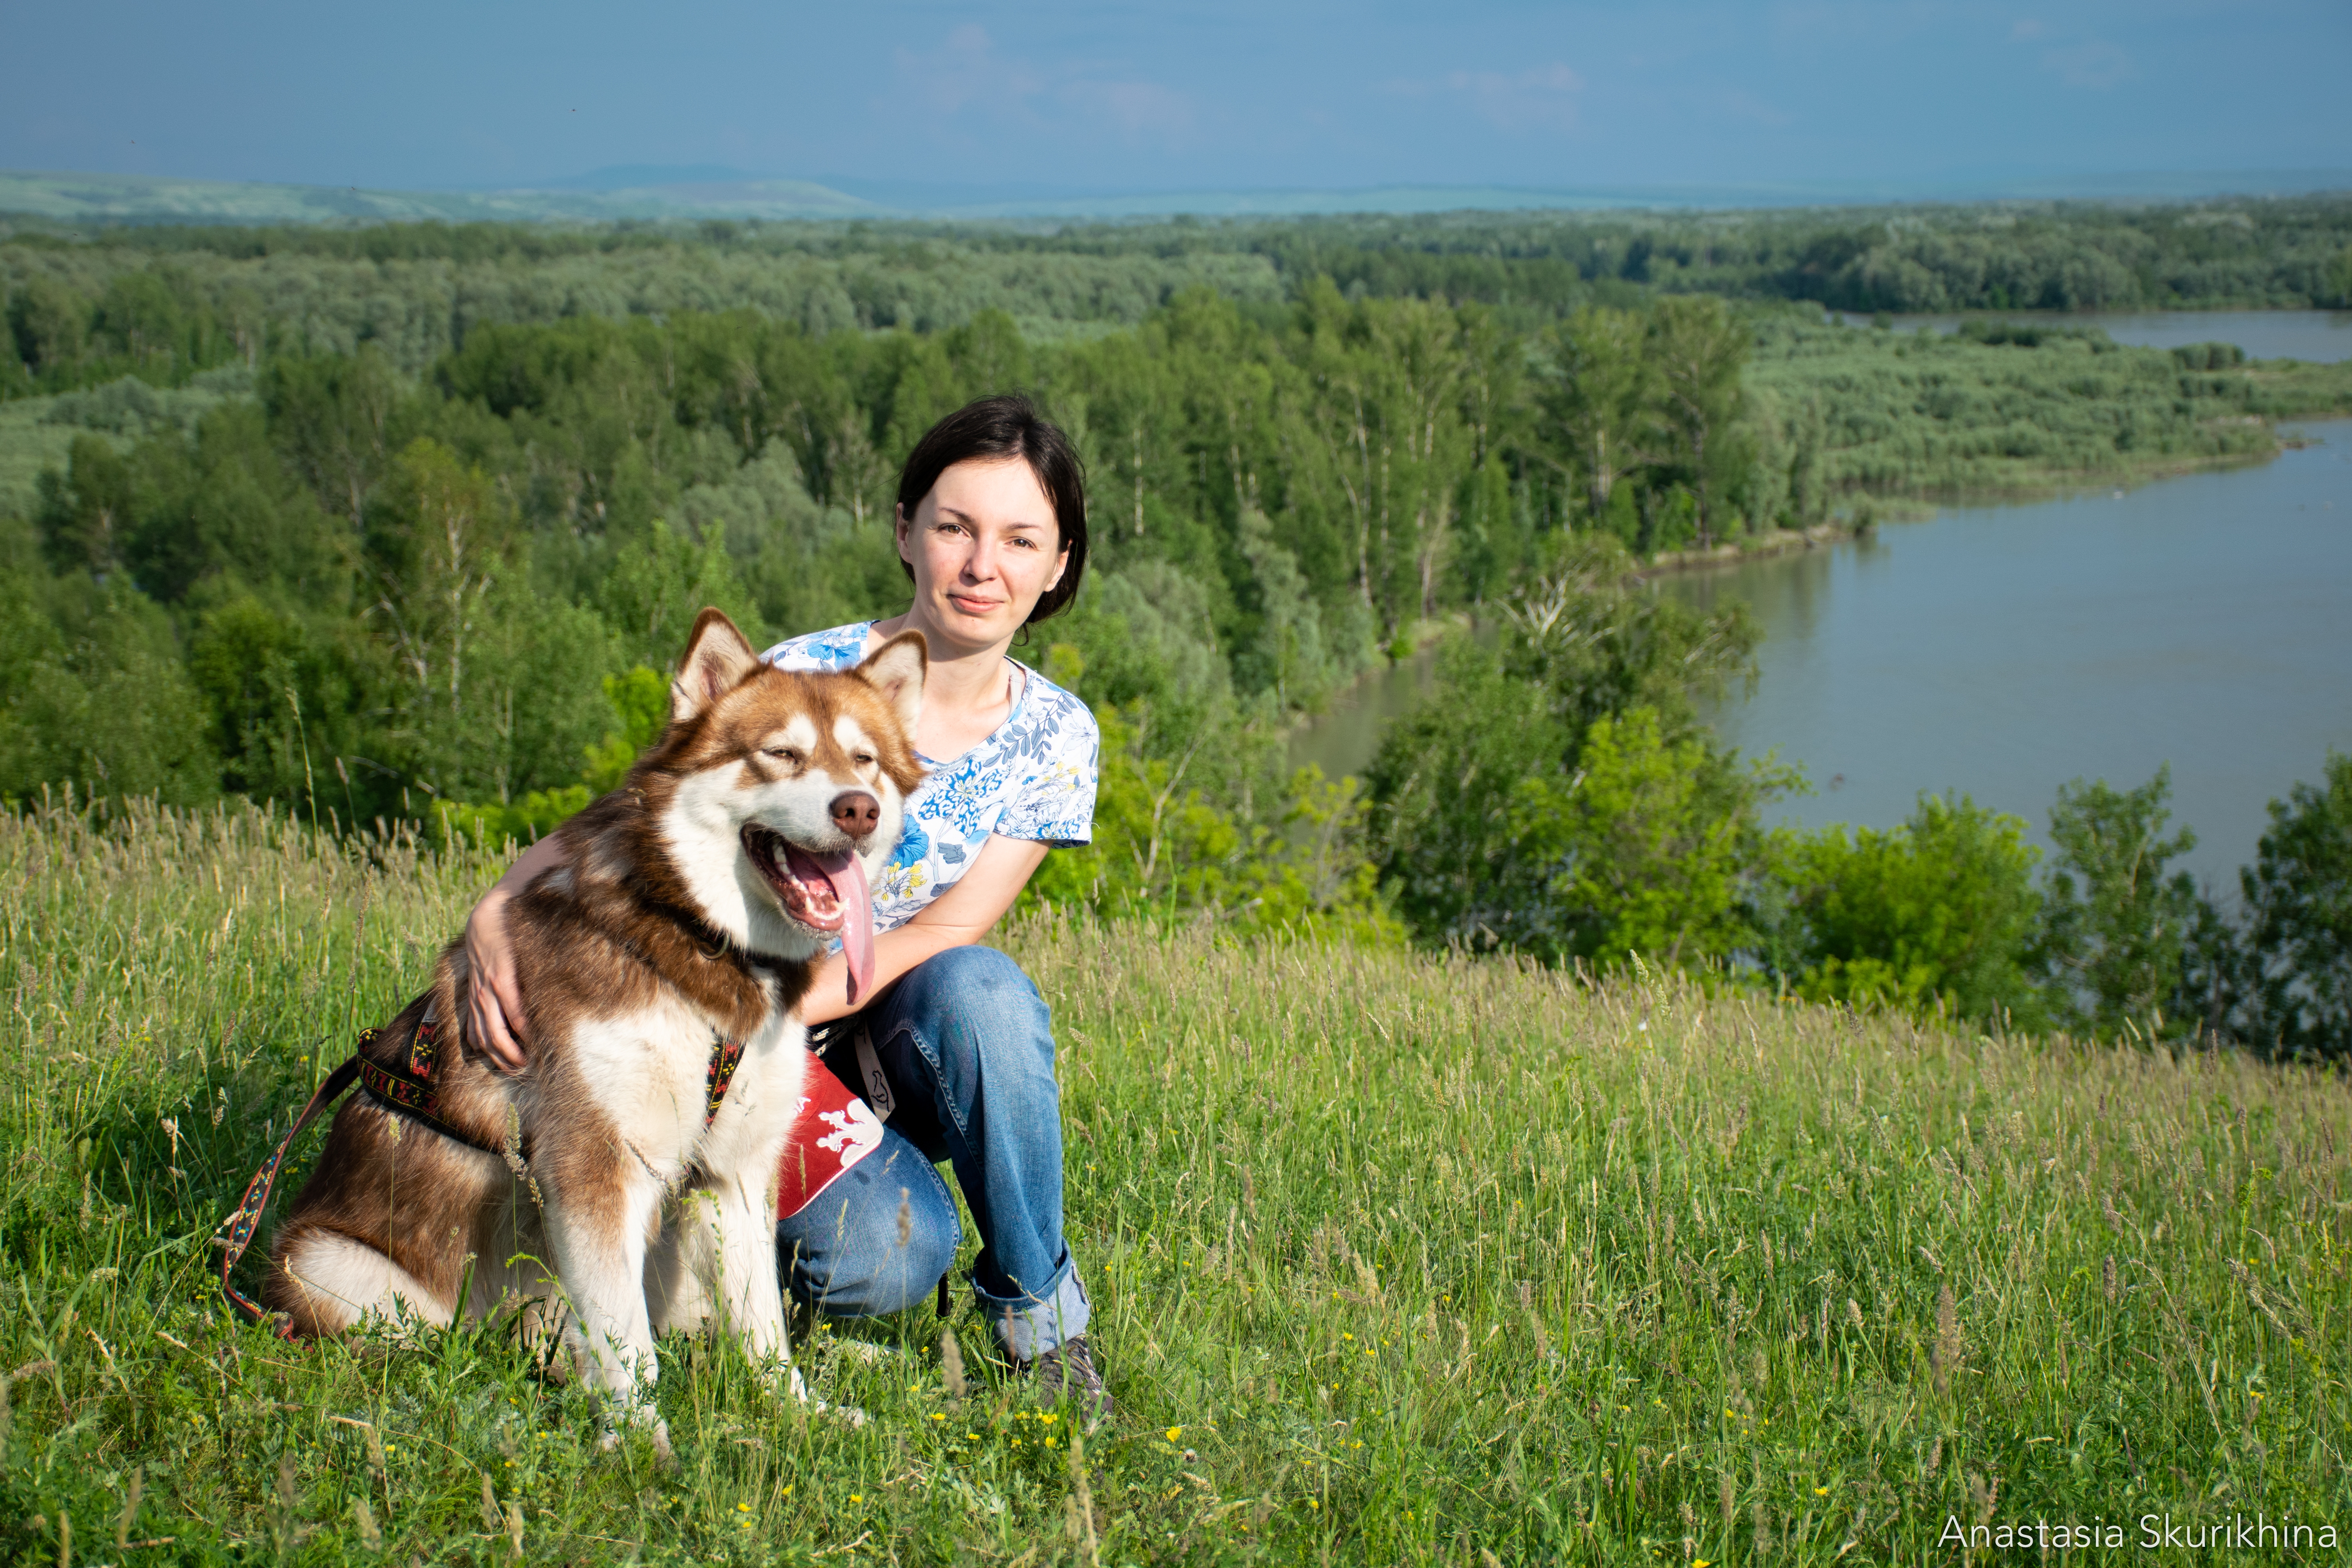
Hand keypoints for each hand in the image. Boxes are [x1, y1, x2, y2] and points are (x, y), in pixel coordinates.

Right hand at [460, 834, 568, 1071]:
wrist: (491, 910)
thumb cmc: (523, 921)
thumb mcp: (540, 933)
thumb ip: (562, 948)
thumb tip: (593, 946)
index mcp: (505, 971)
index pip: (515, 1011)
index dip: (527, 1032)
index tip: (540, 1047)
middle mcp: (488, 984)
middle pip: (496, 1030)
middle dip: (512, 1053)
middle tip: (530, 1067)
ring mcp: (478, 989)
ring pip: (481, 1032)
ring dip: (497, 1054)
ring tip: (515, 1069)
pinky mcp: (474, 991)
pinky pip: (471, 1023)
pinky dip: (480, 1043)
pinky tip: (492, 1056)